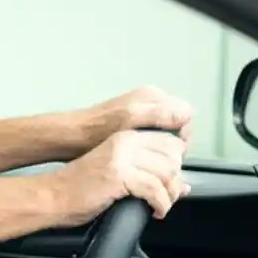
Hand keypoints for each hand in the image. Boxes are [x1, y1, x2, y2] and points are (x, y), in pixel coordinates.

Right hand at [47, 129, 189, 226]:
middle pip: (172, 157)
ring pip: (167, 173)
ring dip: (170, 195)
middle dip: (175, 181)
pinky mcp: (119, 176)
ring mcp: (121, 158)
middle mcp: (125, 142)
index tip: (170, 183)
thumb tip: (182, 186)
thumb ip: (148, 174)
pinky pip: (155, 189)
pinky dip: (161, 204)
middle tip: (167, 197)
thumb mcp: (118, 175)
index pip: (170, 144)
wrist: (53, 196)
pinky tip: (155, 211)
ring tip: (162, 206)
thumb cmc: (80, 189)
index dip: (177, 165)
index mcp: (125, 137)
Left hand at [80, 86, 194, 151]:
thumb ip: (158, 115)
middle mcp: (151, 101)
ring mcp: (142, 112)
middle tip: (162, 160)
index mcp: (154, 96)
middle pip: (178, 124)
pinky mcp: (133, 124)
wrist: (71, 137)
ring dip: (163, 147)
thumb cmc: (97, 130)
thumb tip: (185, 115)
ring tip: (152, 161)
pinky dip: (152, 147)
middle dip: (174, 142)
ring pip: (167, 132)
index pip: (186, 115)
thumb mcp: (129, 120)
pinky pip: (154, 136)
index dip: (182, 136)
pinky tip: (142, 157)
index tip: (172, 153)